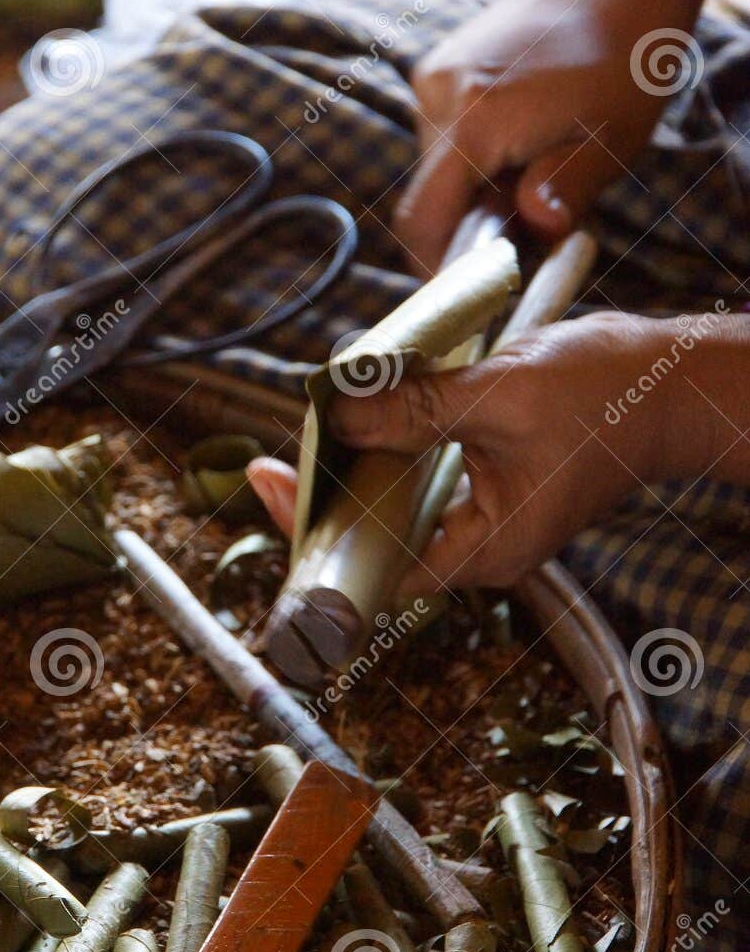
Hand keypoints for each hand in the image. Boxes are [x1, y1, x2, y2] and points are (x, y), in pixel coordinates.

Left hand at [249, 312, 713, 591]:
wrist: (678, 383)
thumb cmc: (608, 397)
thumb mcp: (499, 397)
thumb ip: (414, 410)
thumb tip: (337, 416)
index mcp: (487, 549)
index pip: (376, 568)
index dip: (317, 538)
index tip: (273, 492)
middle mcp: (482, 544)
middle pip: (378, 539)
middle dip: (325, 499)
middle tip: (272, 463)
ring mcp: (487, 514)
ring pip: (398, 504)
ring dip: (355, 469)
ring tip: (308, 437)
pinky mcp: (492, 481)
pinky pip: (425, 476)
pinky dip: (392, 448)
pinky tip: (364, 416)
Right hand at [396, 0, 729, 274]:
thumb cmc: (621, 60)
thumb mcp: (611, 138)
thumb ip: (566, 189)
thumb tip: (534, 228)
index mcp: (475, 118)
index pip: (422, 221)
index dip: (434, 272)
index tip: (461, 301)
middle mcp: (439, 96)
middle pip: (428, 200)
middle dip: (466, 230)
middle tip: (522, 235)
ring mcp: (433, 79)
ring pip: (435, 172)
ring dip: (472, 193)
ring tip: (530, 176)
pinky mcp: (438, 71)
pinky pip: (442, 141)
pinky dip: (472, 161)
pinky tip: (519, 146)